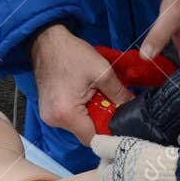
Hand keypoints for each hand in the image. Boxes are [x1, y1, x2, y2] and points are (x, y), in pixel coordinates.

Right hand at [30, 24, 130, 144]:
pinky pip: (70, 119)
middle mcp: (54, 121)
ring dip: (91, 117)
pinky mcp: (48, 111)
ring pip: (78, 127)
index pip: (93, 138)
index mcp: (67, 114)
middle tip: (112, 107)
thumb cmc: (73, 54)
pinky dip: (81, 112)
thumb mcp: (102, 72)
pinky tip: (86, 97)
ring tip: (98, 99)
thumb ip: (119, 93)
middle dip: (101, 123)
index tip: (122, 123)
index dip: (110, 133)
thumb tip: (132, 107)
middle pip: (85, 134)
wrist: (47, 41)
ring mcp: (48, 117)